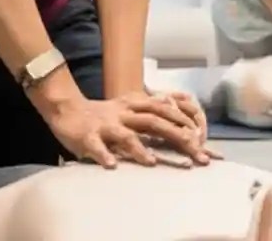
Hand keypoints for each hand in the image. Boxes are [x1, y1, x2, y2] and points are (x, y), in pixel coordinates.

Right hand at [42, 93, 211, 167]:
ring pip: (126, 135)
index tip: (203, 139)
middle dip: (176, 136)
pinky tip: (112, 166)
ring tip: (152, 162)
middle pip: (155, 122)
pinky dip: (104, 155)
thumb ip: (152, 111)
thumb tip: (180, 111)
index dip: (186, 123)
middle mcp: (125, 113)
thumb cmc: (104, 113)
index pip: (167, 110)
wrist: (67, 108)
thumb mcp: (131, 107)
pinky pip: (96, 147)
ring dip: (139, 149)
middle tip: (194, 153)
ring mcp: (106, 125)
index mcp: (137, 105)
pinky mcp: (87, 136)